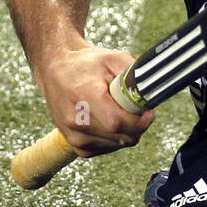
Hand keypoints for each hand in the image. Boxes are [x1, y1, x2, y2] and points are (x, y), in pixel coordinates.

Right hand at [37, 43, 155, 157]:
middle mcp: (76, 120)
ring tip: (117, 109)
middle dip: (137, 125)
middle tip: (136, 108)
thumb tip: (150, 97)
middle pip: (121, 136)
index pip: (117, 122)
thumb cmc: (85, 64)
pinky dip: (115, 137)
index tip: (148, 112)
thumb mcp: (113, 58)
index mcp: (84, 96)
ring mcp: (74, 136)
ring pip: (118, 144)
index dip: (139, 121)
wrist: (56, 70)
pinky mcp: (76, 145)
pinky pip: (108, 148)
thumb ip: (134, 78)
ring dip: (127, 131)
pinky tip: (110, 119)